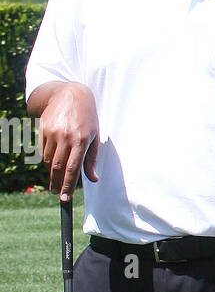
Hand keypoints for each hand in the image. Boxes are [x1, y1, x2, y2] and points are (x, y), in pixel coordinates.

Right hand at [38, 83, 98, 198]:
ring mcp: (53, 133)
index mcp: (82, 140)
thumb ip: (91, 159)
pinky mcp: (43, 129)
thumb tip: (93, 179)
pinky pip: (43, 151)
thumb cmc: (87, 118)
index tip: (65, 198)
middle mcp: (66, 137)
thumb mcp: (95, 136)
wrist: (70, 94)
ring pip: (48, 161)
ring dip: (51, 174)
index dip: (68, 185)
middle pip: (58, 168)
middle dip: (57, 184)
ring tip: (55, 182)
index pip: (73, 169)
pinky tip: (51, 166)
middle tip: (58, 194)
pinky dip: (47, 161)